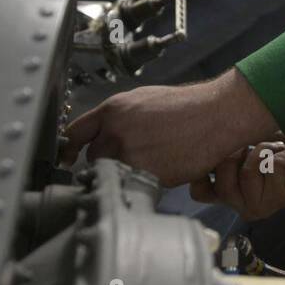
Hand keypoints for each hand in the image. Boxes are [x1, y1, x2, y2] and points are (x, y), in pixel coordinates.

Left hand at [58, 70, 277, 187]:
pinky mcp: (146, 174)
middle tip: (133, 155)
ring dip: (126, 171)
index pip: (74, 133)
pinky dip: (145, 181)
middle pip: (94, 157)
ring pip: (115, 173)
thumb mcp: (143, 99)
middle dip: (108, 159)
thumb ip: (117, 118)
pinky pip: (135, 184)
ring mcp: (130, 155)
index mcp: (112, 110)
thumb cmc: (186, 107)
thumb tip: (103, 134)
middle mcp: (115, 133)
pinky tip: (163, 166)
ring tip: (153, 159)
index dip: (69, 149)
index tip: (68, 158)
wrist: (215, 116)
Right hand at [190, 132, 284, 220]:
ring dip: (263, 151)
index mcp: (227, 193)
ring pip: (247, 174)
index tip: (217, 151)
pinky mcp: (280, 199)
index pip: (199, 193)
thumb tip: (207, 132)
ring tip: (275, 150)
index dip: (202, 172)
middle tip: (253, 146)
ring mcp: (260, 206)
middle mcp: (240, 204)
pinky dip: (282, 155)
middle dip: (237, 154)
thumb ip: (224, 145)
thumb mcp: (245, 143)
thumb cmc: (277, 150)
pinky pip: (272, 169)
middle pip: (222, 182)